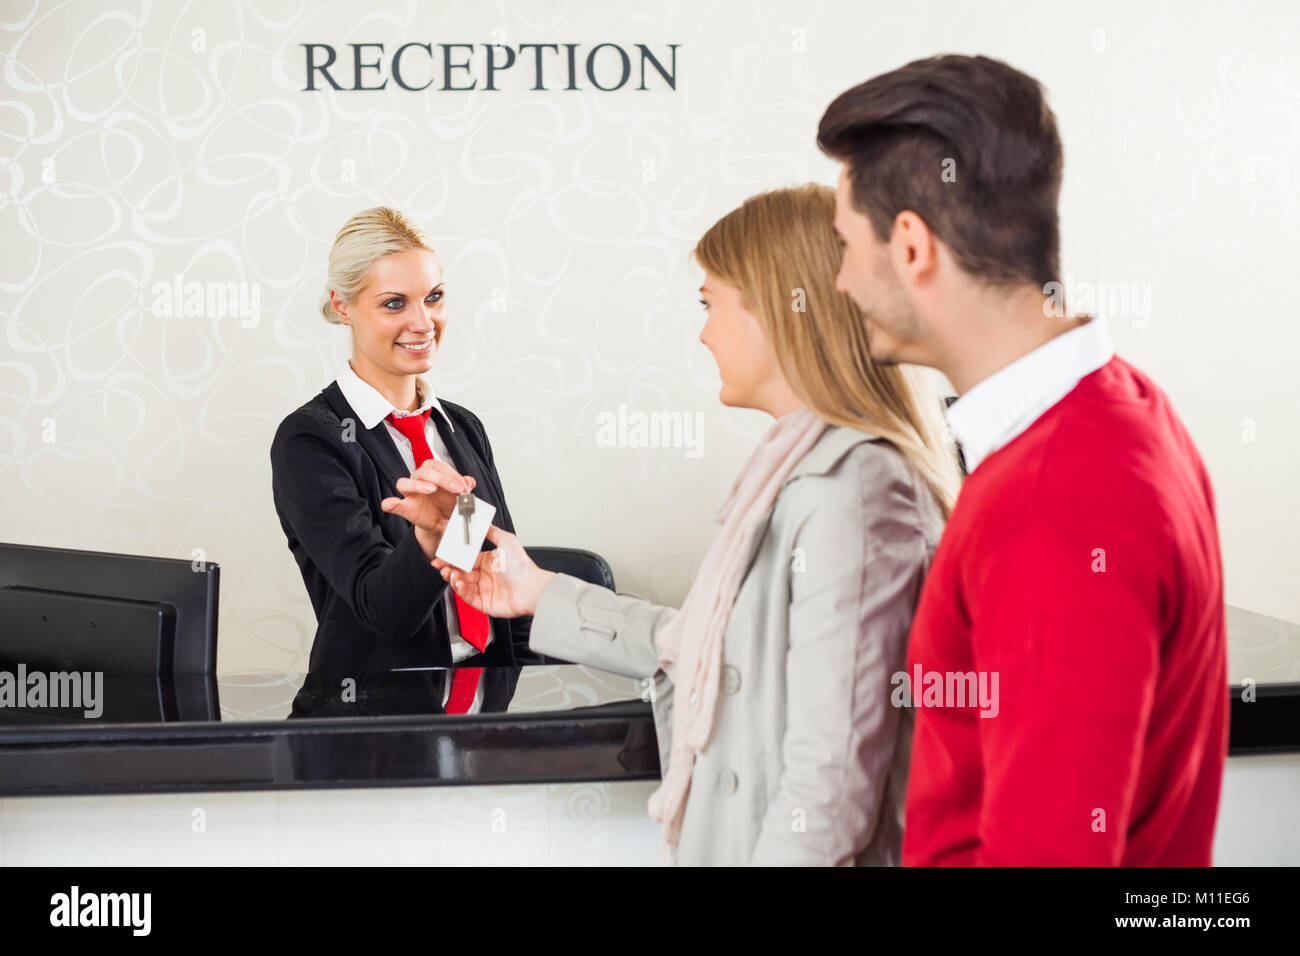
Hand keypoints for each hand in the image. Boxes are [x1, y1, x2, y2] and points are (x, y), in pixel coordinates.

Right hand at [380, 458, 476, 534]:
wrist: (443, 523)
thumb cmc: (449, 505)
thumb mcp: (460, 496)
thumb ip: (464, 487)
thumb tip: (470, 481)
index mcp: (433, 473)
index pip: (438, 466)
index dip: (452, 474)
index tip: (464, 486)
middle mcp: (419, 480)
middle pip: (423, 471)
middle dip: (442, 478)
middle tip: (457, 489)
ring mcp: (410, 494)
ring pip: (405, 483)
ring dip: (418, 485)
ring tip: (431, 489)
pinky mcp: (405, 508)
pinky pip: (392, 505)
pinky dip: (390, 503)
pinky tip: (391, 503)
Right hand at [434, 525, 554, 617]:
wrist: (532, 588)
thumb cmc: (522, 567)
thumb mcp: (507, 541)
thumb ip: (492, 531)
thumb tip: (482, 522)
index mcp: (488, 562)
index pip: (466, 561)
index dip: (453, 560)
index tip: (442, 557)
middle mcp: (485, 576)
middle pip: (461, 573)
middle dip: (449, 570)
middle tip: (441, 567)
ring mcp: (484, 590)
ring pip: (462, 586)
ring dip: (453, 580)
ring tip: (450, 574)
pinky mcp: (484, 603)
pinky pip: (468, 598)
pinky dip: (460, 591)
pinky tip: (458, 583)